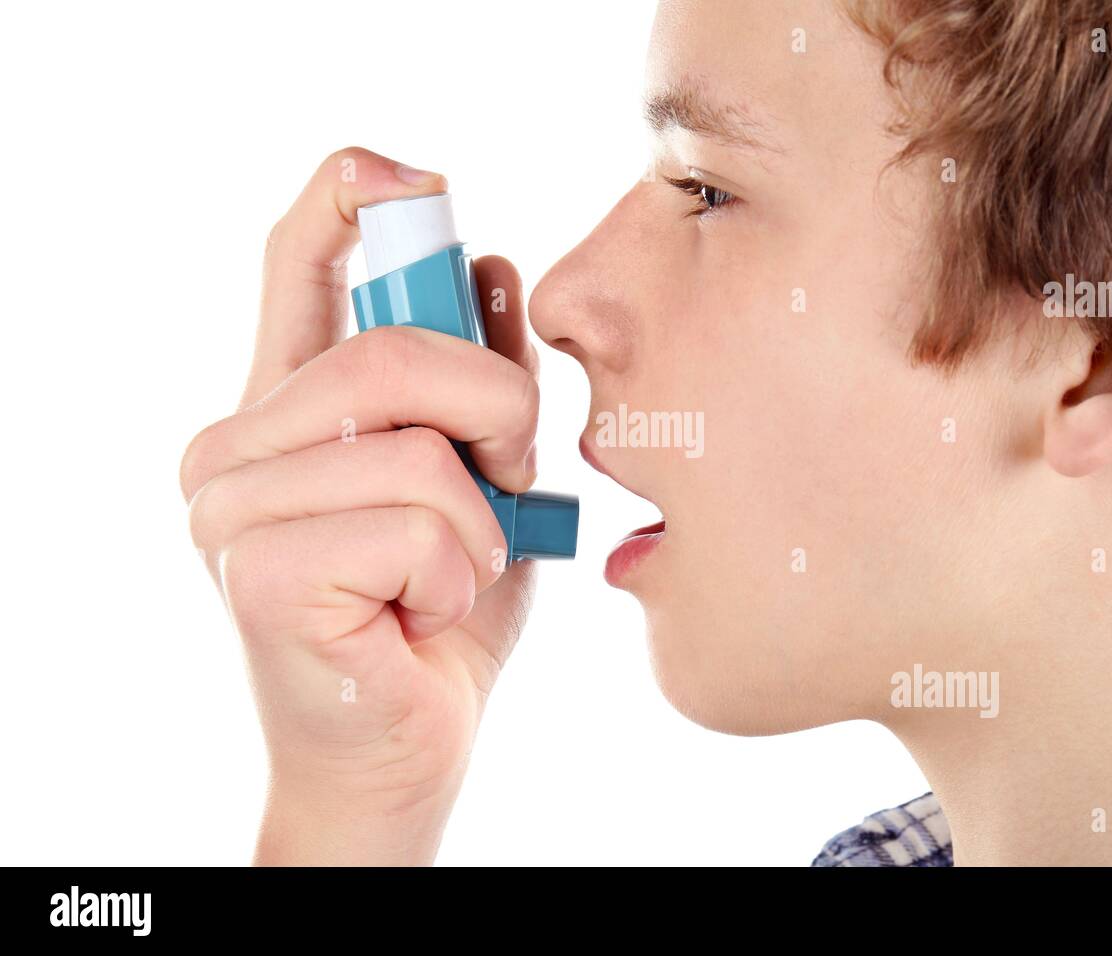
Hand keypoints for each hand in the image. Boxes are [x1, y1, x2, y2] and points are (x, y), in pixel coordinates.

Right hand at [180, 147, 540, 864]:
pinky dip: (459, 573)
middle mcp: (236, 447)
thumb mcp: (481, 485)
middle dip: (492, 410)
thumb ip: (479, 387)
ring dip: (479, 520)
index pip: (294, 267)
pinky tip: (422, 616)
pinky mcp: (260, 571)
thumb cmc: (436, 618)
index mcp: (286, 414)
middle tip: (508, 476)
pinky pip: (417, 523)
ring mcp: (232, 509)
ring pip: (415, 446)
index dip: (348, 199)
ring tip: (450, 574)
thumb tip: (486, 266)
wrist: (404, 752)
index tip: (412, 178)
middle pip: (390, 351)